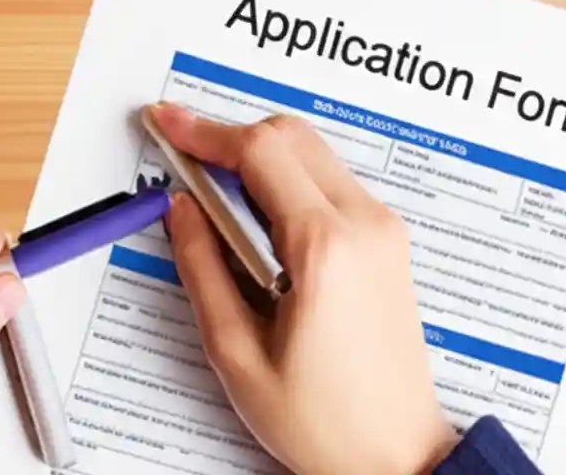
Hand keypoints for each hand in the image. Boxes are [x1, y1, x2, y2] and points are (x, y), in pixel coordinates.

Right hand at [147, 104, 457, 474]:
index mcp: (325, 248)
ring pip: (312, 153)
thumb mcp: (236, 351)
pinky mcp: (386, 243)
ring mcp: (382, 231)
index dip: (203, 131)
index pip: (259, 151)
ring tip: (216, 201)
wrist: (397, 456)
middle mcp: (364, 226)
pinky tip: (257, 222)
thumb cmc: (325, 421)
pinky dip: (287, 181)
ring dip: (259, 158)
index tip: (167, 123)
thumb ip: (201, 268)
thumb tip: (181, 210)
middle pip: (290, 135)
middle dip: (230, 136)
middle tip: (184, 157)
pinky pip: (330, 183)